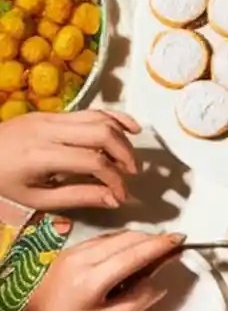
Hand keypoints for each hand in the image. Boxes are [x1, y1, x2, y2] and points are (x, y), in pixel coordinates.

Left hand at [0, 110, 139, 209]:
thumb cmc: (1, 182)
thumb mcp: (34, 199)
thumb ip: (77, 197)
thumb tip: (114, 199)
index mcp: (41, 156)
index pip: (93, 162)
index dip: (115, 179)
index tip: (121, 195)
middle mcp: (49, 130)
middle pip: (102, 134)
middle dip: (124, 154)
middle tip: (131, 173)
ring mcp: (50, 118)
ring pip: (99, 118)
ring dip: (121, 137)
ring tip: (128, 158)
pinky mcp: (52, 113)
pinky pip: (90, 111)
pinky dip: (113, 119)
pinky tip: (129, 129)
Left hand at [3, 231, 183, 310]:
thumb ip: (137, 301)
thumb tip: (159, 282)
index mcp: (91, 279)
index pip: (134, 253)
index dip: (160, 245)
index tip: (180, 240)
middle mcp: (81, 259)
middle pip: (127, 238)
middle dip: (152, 239)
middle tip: (171, 248)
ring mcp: (73, 252)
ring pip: (115, 236)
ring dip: (137, 239)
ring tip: (152, 252)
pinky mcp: (68, 252)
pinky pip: (102, 239)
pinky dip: (121, 241)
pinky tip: (128, 253)